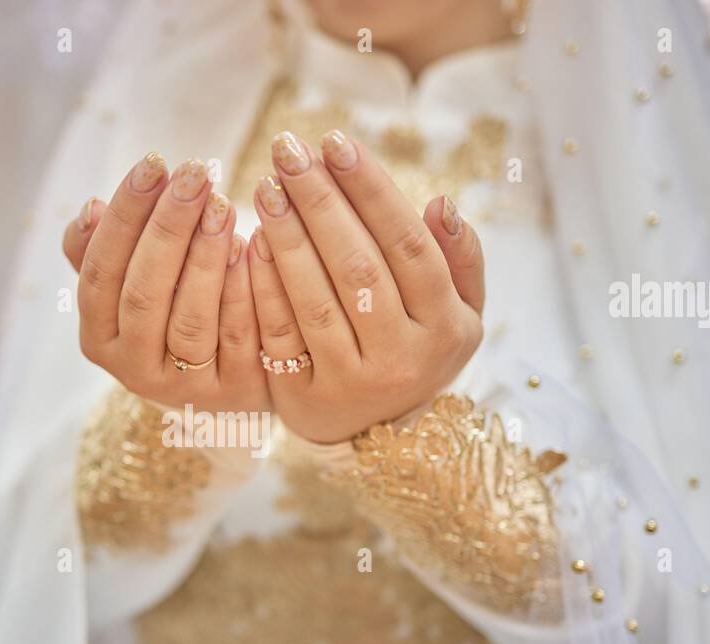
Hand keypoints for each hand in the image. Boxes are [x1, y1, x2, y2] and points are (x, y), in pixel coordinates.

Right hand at [61, 152, 270, 414]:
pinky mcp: (237, 391)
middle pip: (144, 294)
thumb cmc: (168, 312)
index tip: (154, 163)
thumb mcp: (127, 286)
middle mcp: (134, 370)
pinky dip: (244, 289)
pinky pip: (240, 337)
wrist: (222, 384)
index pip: (100, 272)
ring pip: (191, 320)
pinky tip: (254, 245)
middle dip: (168, 228)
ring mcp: (186, 387)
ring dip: (206, 258)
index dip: (124, 217)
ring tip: (223, 205)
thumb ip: (100, 250)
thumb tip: (91, 208)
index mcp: (99, 338)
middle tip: (196, 173)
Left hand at [249, 129, 484, 443]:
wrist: (380, 435)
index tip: (336, 142)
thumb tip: (442, 203)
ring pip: (316, 298)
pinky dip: (264, 285)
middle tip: (287, 150)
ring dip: (287, 236)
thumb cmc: (416, 348)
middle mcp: (402, 355)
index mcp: (444, 325)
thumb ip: (459, 258)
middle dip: (320, 200)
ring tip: (265, 186)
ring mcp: (352, 380)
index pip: (407, 244)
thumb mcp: (459, 313)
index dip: (371, 191)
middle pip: (358, 266)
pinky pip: (280, 333)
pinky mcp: (305, 397)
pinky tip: (250, 241)